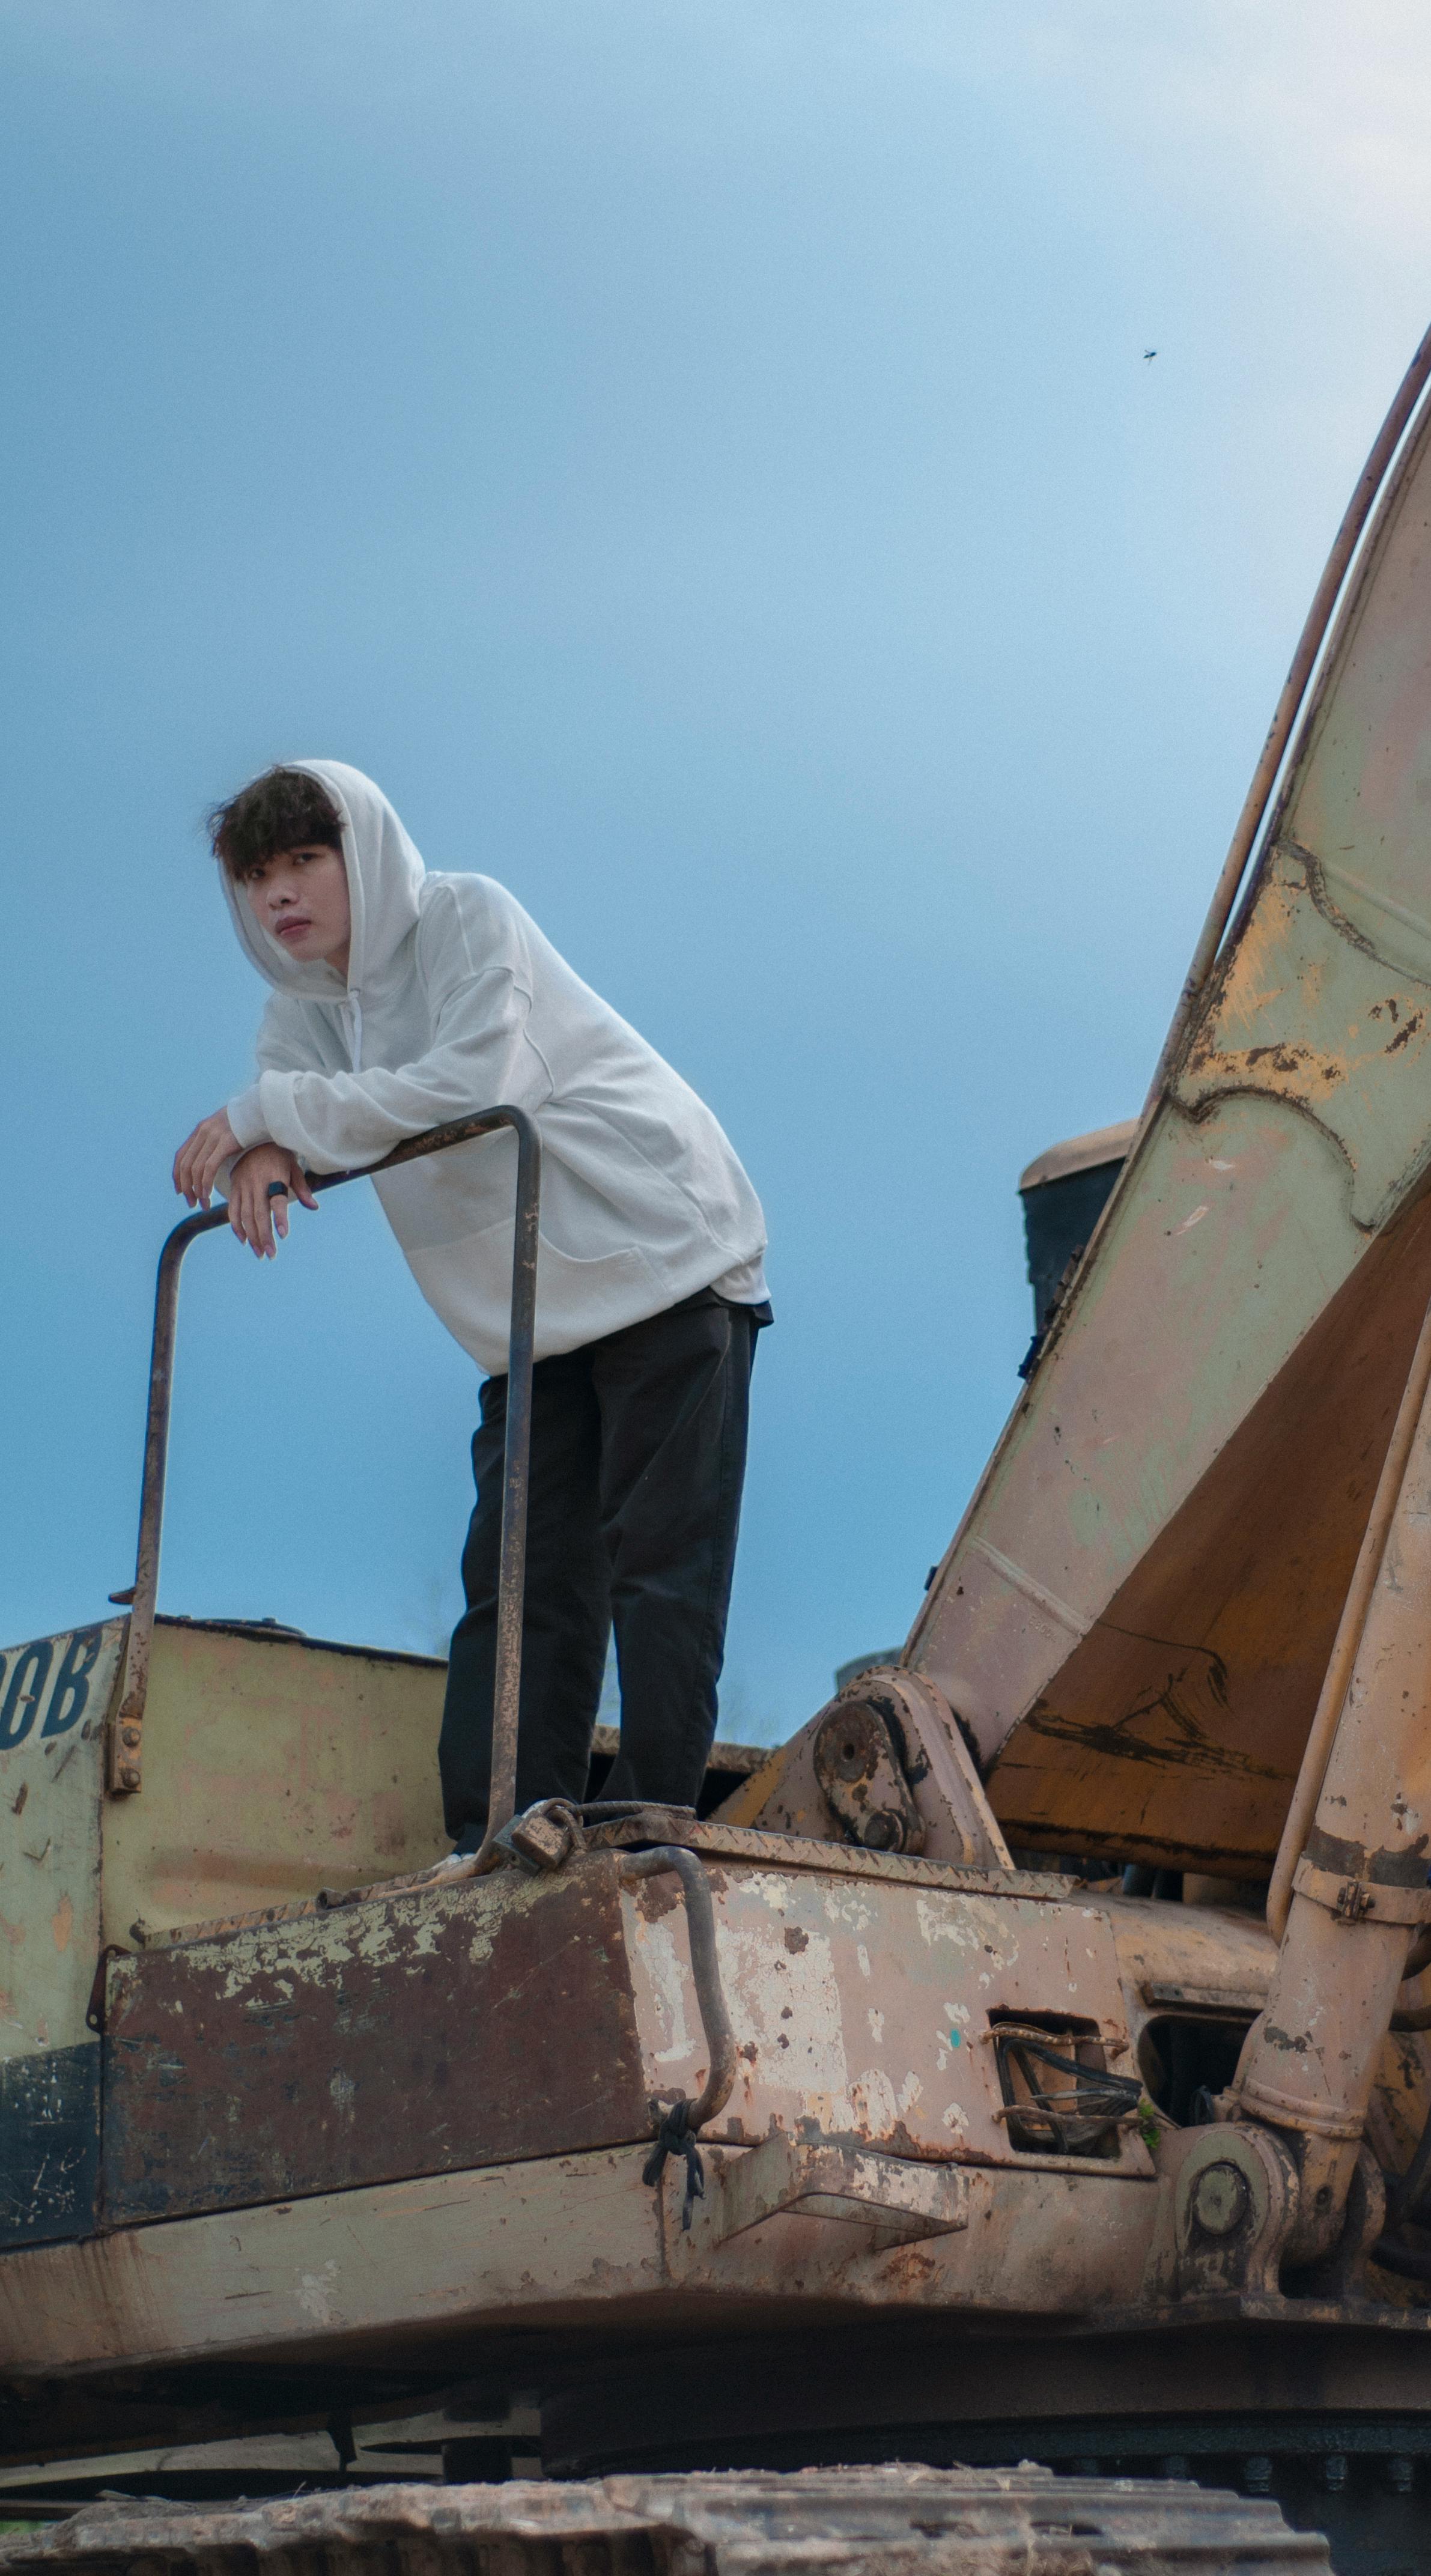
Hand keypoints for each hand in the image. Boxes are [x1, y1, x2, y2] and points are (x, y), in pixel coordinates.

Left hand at [173, 1110, 242, 1209]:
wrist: (264, 1107)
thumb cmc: (250, 1121)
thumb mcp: (227, 1127)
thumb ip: (217, 1139)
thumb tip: (213, 1154)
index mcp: (201, 1129)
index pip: (180, 1156)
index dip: (177, 1176)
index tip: (181, 1192)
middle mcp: (203, 1132)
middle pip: (185, 1165)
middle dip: (186, 1187)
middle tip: (191, 1204)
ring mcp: (213, 1136)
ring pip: (195, 1169)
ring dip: (196, 1189)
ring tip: (202, 1204)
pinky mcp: (226, 1142)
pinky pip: (209, 1168)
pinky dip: (205, 1183)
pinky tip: (207, 1194)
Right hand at [226, 1144, 319, 1259]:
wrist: (251, 1137)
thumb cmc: (278, 1154)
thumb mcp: (293, 1167)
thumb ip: (302, 1188)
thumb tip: (314, 1207)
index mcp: (274, 1177)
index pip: (277, 1200)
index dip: (279, 1217)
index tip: (283, 1234)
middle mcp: (257, 1183)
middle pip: (259, 1214)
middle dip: (264, 1236)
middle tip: (271, 1254)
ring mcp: (243, 1186)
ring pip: (245, 1216)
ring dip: (252, 1236)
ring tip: (260, 1253)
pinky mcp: (234, 1188)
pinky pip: (232, 1210)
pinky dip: (236, 1226)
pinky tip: (244, 1240)